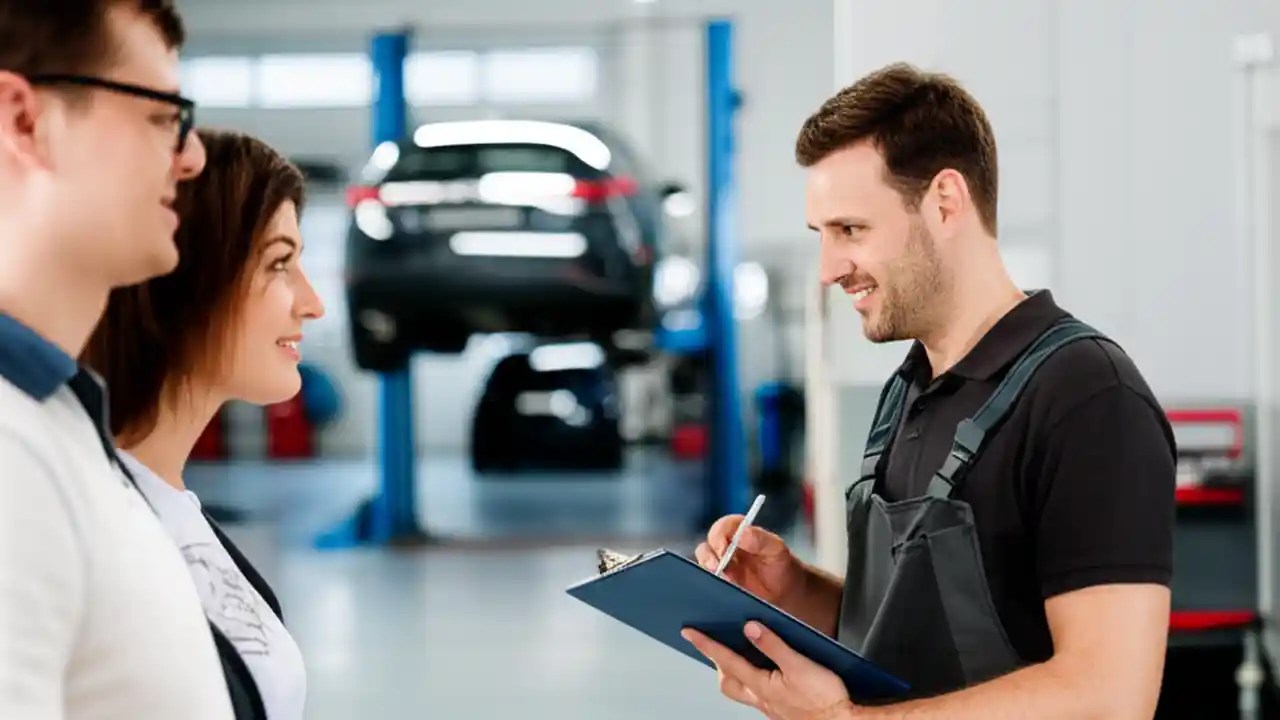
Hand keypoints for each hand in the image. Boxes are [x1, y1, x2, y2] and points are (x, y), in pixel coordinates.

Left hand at [682, 622, 856, 719]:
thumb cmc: (824, 699)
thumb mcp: (800, 665)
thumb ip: (774, 645)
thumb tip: (750, 627)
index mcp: (761, 684)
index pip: (726, 660)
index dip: (706, 644)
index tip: (689, 632)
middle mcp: (760, 698)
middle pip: (727, 682)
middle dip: (717, 663)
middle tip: (712, 644)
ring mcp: (770, 707)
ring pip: (741, 690)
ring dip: (735, 673)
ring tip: (738, 654)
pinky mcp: (781, 711)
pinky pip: (757, 695)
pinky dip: (753, 681)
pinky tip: (765, 672)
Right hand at [695, 514, 807, 607]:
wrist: (787, 594)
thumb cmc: (783, 568)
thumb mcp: (776, 550)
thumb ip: (761, 540)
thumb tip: (742, 535)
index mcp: (741, 533)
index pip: (724, 526)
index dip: (719, 534)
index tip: (722, 548)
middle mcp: (728, 546)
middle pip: (709, 544)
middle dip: (709, 554)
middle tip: (716, 567)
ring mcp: (723, 565)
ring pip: (704, 561)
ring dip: (707, 568)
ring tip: (720, 579)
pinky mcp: (720, 581)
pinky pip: (707, 578)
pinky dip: (708, 581)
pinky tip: (719, 587)